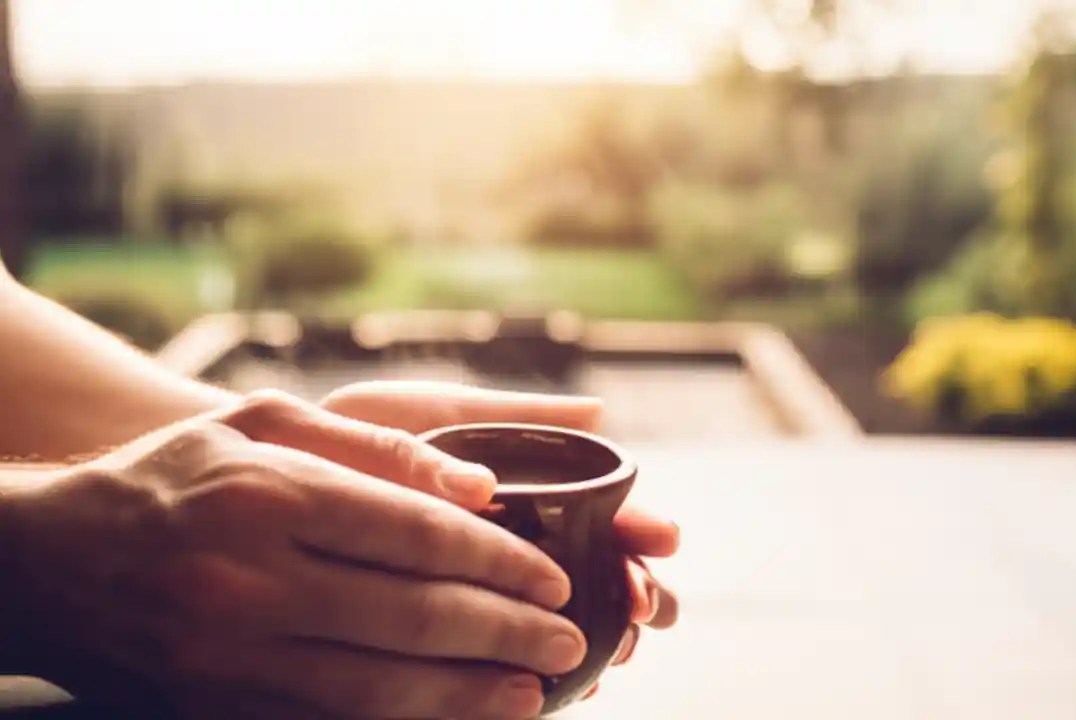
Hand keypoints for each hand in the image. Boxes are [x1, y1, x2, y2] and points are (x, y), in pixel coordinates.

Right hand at [1, 390, 585, 718]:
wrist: (53, 557)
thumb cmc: (177, 474)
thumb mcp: (266, 421)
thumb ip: (378, 445)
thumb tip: (480, 484)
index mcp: (274, 495)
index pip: (419, 533)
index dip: (500, 559)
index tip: (552, 575)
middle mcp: (252, 579)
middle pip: (414, 615)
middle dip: (508, 629)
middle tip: (570, 636)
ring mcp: (232, 654)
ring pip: (381, 686)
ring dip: (472, 693)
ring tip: (535, 689)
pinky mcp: (219, 705)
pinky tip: (457, 714)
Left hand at [323, 382, 680, 679]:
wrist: (253, 485)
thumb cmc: (340, 439)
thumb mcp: (423, 411)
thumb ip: (504, 411)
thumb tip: (597, 413)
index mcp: (515, 496)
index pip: (599, 515)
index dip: (637, 529)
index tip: (662, 539)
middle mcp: (506, 550)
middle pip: (595, 578)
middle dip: (633, 594)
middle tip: (649, 609)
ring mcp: (474, 597)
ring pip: (557, 627)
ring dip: (598, 639)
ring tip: (616, 647)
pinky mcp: (431, 641)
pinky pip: (489, 664)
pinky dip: (527, 672)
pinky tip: (556, 686)